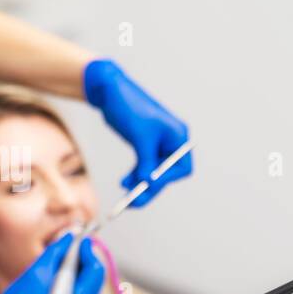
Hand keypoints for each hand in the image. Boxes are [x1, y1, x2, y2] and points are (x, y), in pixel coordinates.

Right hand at [0, 233, 104, 293]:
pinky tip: (59, 270)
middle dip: (85, 258)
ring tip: (63, 255)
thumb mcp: (37, 270)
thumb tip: (71, 236)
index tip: (79, 237)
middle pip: (94, 278)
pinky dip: (73, 279)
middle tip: (72, 243)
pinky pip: (78, 292)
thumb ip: (57, 251)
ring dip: (79, 267)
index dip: (88, 250)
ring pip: (87, 284)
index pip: (95, 271)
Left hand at [82, 59, 192, 207]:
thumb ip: (146, 162)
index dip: (167, 180)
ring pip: (154, 172)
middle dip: (151, 187)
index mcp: (177, 136)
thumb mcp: (140, 138)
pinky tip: (125, 182)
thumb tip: (148, 184)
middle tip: (134, 202)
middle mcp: (171, 141)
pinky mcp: (145, 145)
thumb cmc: (130, 108)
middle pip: (167, 173)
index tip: (149, 186)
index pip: (182, 167)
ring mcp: (158, 144)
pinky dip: (136, 175)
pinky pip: (144, 166)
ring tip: (125, 192)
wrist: (111, 92)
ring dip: (141, 183)